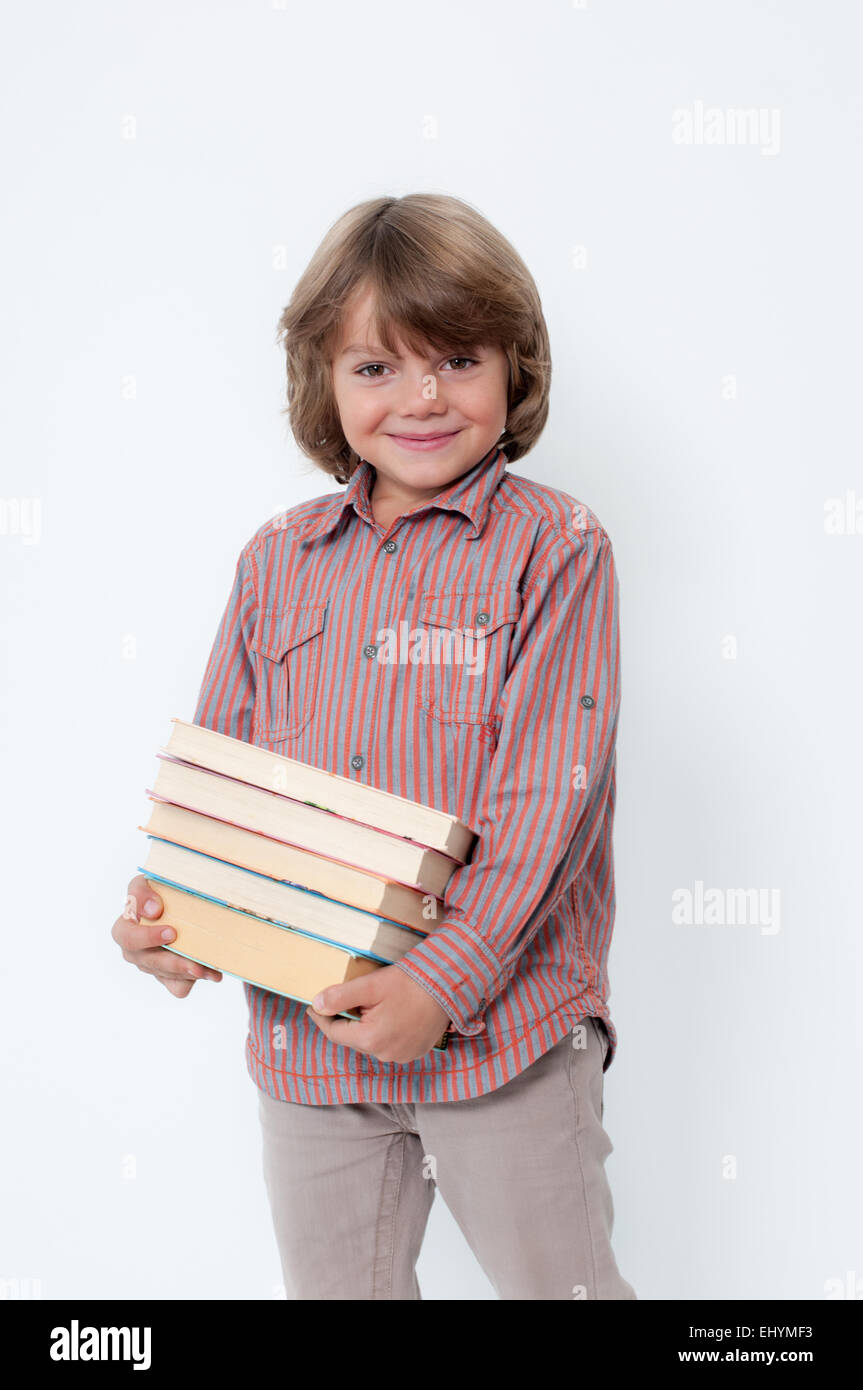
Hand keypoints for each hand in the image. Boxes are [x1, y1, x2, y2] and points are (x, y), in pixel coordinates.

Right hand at [111, 874, 222, 997]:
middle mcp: (134, 952)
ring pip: (167, 976)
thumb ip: (143, 893)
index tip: (172, 932)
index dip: (148, 937)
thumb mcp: (146, 883)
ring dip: (190, 973)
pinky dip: (196, 980)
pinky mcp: (167, 978)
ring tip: (211, 970)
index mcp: (125, 928)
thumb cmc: (159, 891)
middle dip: (174, 964)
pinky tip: (211, 973)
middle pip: (149, 963)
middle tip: (195, 963)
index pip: (127, 937)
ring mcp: (151, 967)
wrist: (179, 903)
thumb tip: (154, 911)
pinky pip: (178, 987)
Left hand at [306, 964, 449, 1062]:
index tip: (314, 1005)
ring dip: (367, 1026)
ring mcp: (402, 1056)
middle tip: (347, 998)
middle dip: (347, 1020)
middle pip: (353, 1038)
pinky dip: (385, 1032)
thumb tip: (316, 1004)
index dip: (322, 1018)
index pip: (334, 1032)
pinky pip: (390, 1044)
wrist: (450, 986)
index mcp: (370, 1039)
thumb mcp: (372, 985)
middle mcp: (385, 1054)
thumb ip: (341, 996)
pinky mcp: (415, 1052)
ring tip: (372, 1004)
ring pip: (372, 1042)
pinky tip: (391, 1014)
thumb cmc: (412, 982)